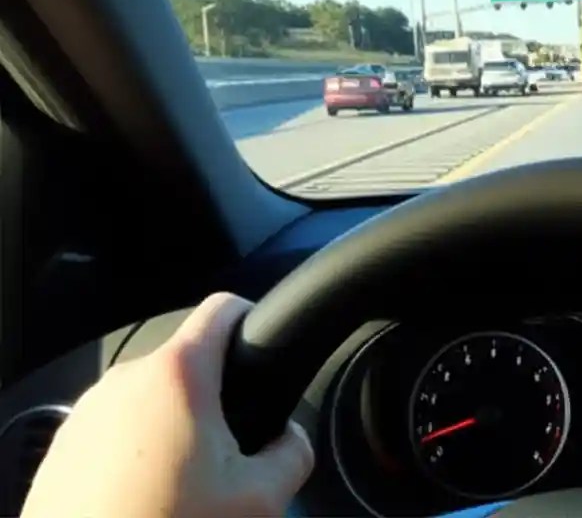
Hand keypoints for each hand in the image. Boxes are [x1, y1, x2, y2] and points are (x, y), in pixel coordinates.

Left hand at [23, 293, 313, 517]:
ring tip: (183, 485)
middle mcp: (127, 380)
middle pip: (189, 364)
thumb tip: (288, 438)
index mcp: (179, 375)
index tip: (262, 348)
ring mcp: (87, 412)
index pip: (225, 308)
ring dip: (173, 427)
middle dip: (215, 399)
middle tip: (228, 455)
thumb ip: (293, 452)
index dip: (253, 320)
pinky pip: (113, 431)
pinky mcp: (63, 446)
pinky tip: (146, 497)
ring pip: (150, 399)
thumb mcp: (260, 499)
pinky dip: (134, 452)